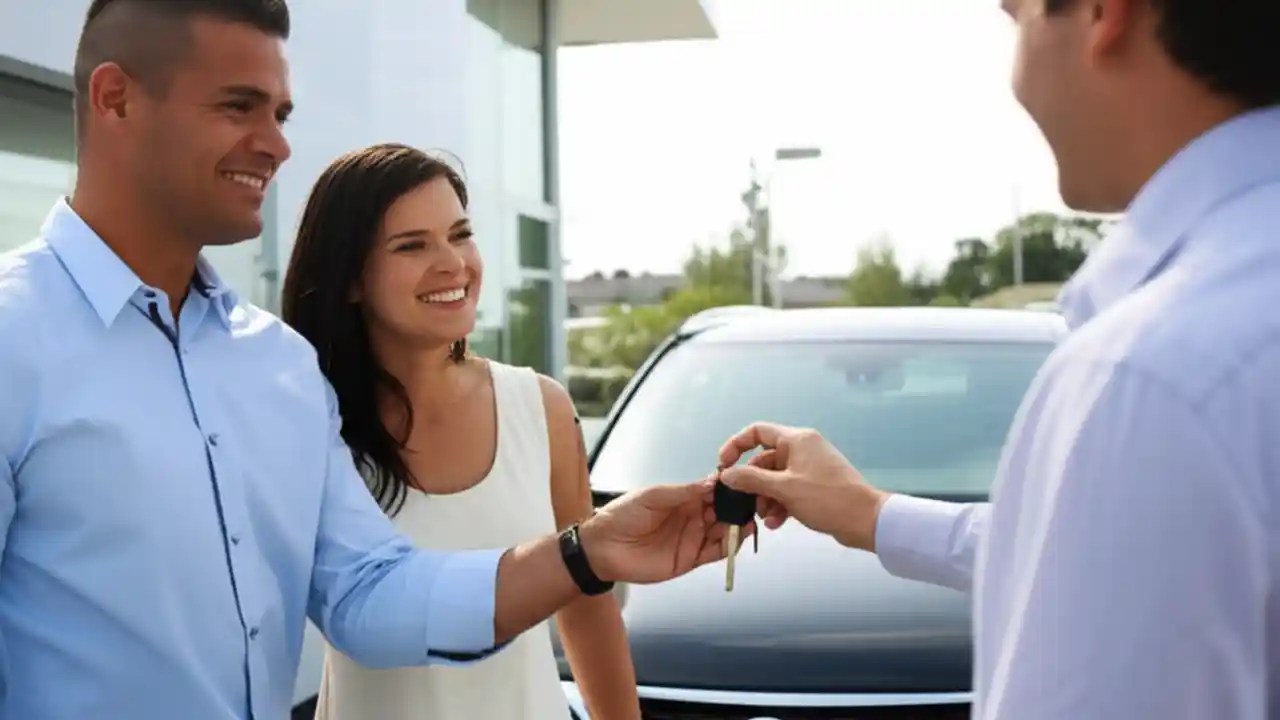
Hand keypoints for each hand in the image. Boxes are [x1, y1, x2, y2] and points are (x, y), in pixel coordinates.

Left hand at [580, 479, 752, 583]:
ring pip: (724, 531)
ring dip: (738, 526)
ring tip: (750, 520)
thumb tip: (711, 482)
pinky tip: (739, 538)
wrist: (603, 548)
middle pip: (724, 511)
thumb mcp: (652, 497)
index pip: (713, 491)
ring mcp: (693, 538)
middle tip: (752, 503)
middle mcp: (692, 517)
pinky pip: (716, 553)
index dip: (728, 488)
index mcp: (683, 498)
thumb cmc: (621, 516)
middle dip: (738, 507)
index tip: (744, 483)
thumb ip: (683, 492)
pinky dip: (730, 546)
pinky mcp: (691, 558)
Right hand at [717, 422, 888, 551]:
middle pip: (765, 460)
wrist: (865, 520)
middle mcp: (802, 449)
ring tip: (764, 517)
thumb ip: (752, 480)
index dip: (736, 445)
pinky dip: (780, 504)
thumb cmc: (828, 498)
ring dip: (765, 497)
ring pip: (775, 478)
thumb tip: (727, 474)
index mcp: (797, 440)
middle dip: (752, 482)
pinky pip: (788, 490)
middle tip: (744, 501)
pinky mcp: (815, 486)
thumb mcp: (785, 489)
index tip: (724, 464)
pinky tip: (776, 522)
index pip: (758, 432)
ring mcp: (809, 468)